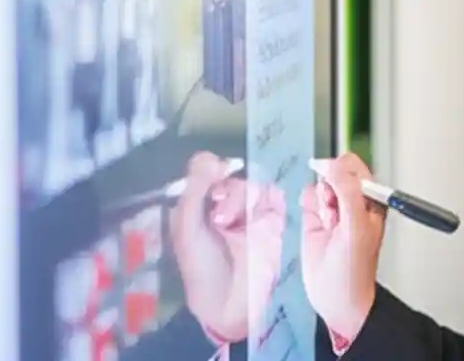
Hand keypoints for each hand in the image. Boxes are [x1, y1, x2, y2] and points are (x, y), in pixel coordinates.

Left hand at [169, 152, 285, 343]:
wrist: (230, 304)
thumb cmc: (201, 269)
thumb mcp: (187, 229)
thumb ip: (196, 191)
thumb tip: (213, 158)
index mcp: (200, 204)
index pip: (207, 169)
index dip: (211, 166)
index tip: (214, 172)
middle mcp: (224, 205)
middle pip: (233, 176)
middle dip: (229, 192)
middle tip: (221, 218)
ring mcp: (250, 214)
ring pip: (255, 186)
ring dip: (245, 201)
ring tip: (237, 225)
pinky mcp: (272, 223)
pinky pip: (275, 199)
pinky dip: (270, 202)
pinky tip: (260, 219)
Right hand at [300, 152, 384, 341]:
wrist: (335, 298)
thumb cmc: (353, 270)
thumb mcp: (356, 226)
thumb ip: (347, 192)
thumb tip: (333, 165)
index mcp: (371, 200)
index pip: (356, 168)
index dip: (342, 170)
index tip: (333, 182)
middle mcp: (352, 201)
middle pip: (335, 172)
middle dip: (330, 188)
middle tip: (334, 211)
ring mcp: (333, 209)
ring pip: (320, 184)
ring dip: (320, 201)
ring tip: (328, 223)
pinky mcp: (315, 218)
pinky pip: (308, 197)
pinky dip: (308, 206)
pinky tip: (317, 224)